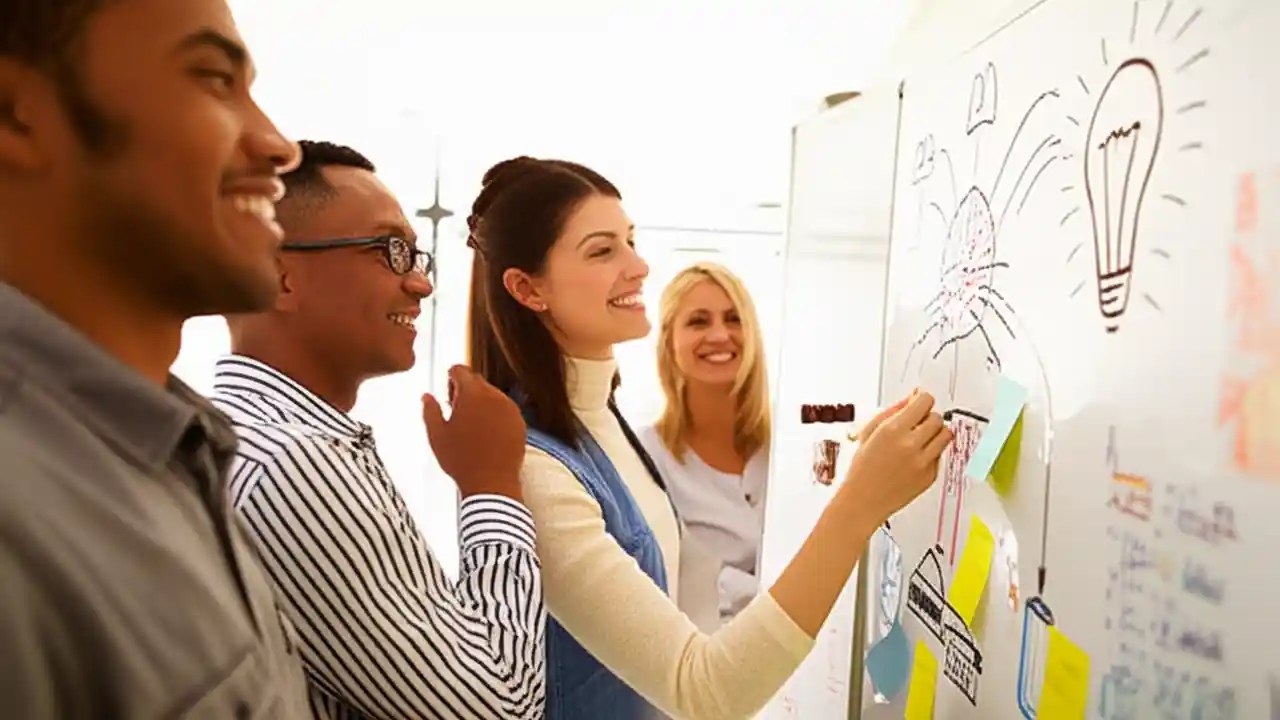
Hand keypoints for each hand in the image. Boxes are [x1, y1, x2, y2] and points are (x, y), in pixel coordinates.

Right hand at [421, 365, 526, 499]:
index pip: (460, 370)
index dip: (451, 378)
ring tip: (471, 425)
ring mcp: (510, 408)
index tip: (447, 390)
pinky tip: (487, 433)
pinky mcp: (520, 422)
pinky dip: (496, 414)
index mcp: (471, 395)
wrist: (491, 484)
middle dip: (465, 390)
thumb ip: (430, 410)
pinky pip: (505, 409)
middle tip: (456, 410)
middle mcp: (494, 396)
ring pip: (493, 395)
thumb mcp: (436, 435)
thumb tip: (426, 396)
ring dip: (481, 402)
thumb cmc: (461, 461)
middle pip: (477, 381)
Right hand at [840, 390, 951, 523]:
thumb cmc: (862, 468)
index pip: (924, 401)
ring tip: (921, 439)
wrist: (863, 501)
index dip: (922, 399)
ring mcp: (923, 462)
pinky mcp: (930, 476)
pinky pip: (940, 455)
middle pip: (937, 418)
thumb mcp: (868, 432)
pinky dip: (931, 452)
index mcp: (893, 430)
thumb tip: (913, 397)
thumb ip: (892, 411)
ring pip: (946, 435)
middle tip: (917, 424)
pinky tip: (914, 458)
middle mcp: (911, 445)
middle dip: (928, 417)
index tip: (919, 402)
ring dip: (935, 433)